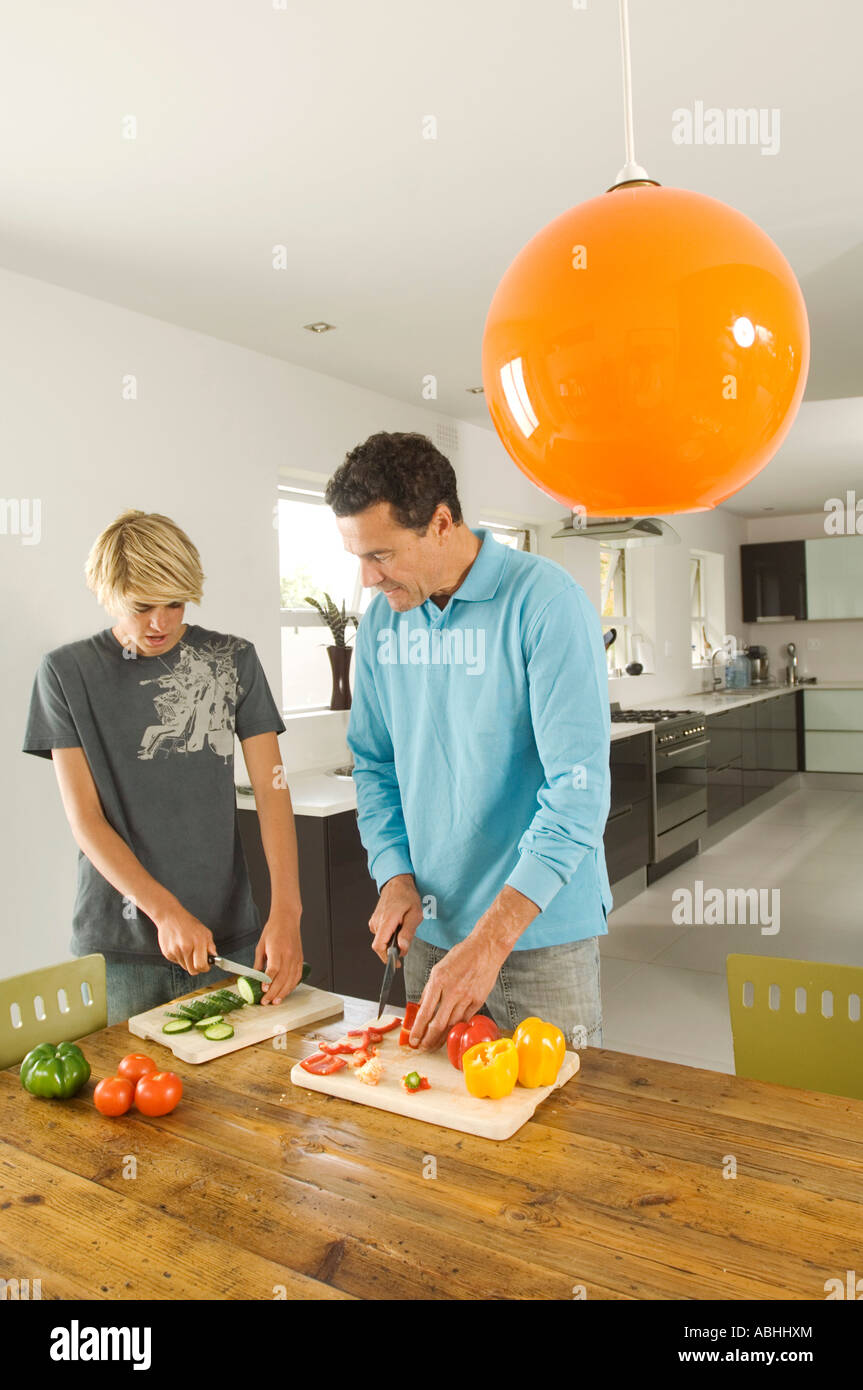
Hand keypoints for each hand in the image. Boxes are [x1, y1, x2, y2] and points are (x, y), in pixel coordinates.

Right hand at [155, 905, 217, 974]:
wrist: (170, 917)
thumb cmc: (188, 924)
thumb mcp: (205, 932)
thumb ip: (210, 946)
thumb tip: (214, 957)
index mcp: (197, 943)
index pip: (201, 966)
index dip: (205, 968)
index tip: (206, 966)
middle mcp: (185, 948)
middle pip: (192, 970)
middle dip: (197, 968)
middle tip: (198, 960)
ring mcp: (175, 951)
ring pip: (184, 967)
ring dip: (188, 962)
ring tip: (188, 949)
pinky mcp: (167, 953)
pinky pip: (176, 962)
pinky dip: (180, 958)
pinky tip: (180, 947)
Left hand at [254, 912, 303, 1004]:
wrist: (287, 919)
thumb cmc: (273, 930)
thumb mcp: (261, 945)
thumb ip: (258, 963)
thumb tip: (255, 977)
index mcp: (277, 950)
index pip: (274, 969)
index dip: (269, 981)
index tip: (263, 989)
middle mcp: (288, 955)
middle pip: (283, 978)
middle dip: (274, 992)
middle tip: (266, 1001)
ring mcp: (296, 958)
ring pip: (291, 980)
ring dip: (283, 993)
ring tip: (275, 1001)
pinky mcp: (300, 960)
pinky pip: (297, 977)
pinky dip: (292, 986)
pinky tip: (286, 992)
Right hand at [368, 874, 423, 964]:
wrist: (398, 883)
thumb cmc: (408, 896)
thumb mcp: (415, 914)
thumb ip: (408, 933)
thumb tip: (402, 949)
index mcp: (386, 920)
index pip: (379, 946)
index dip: (386, 957)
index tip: (396, 963)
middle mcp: (377, 921)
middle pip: (379, 946)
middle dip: (391, 950)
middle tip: (404, 943)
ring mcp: (374, 920)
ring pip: (381, 940)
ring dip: (391, 941)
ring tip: (402, 929)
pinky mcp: (374, 920)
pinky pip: (380, 934)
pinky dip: (388, 935)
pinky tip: (397, 926)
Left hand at [409, 930, 509, 1051]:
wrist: (486, 949)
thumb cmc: (462, 955)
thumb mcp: (439, 968)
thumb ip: (430, 989)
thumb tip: (421, 1006)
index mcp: (438, 981)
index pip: (425, 1012)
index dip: (418, 1030)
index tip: (413, 1039)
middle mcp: (452, 991)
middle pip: (438, 1024)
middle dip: (428, 1040)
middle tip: (423, 1047)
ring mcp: (466, 997)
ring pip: (452, 1025)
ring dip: (441, 1038)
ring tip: (434, 1045)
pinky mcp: (478, 1001)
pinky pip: (465, 1019)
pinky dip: (457, 1028)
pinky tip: (451, 1034)